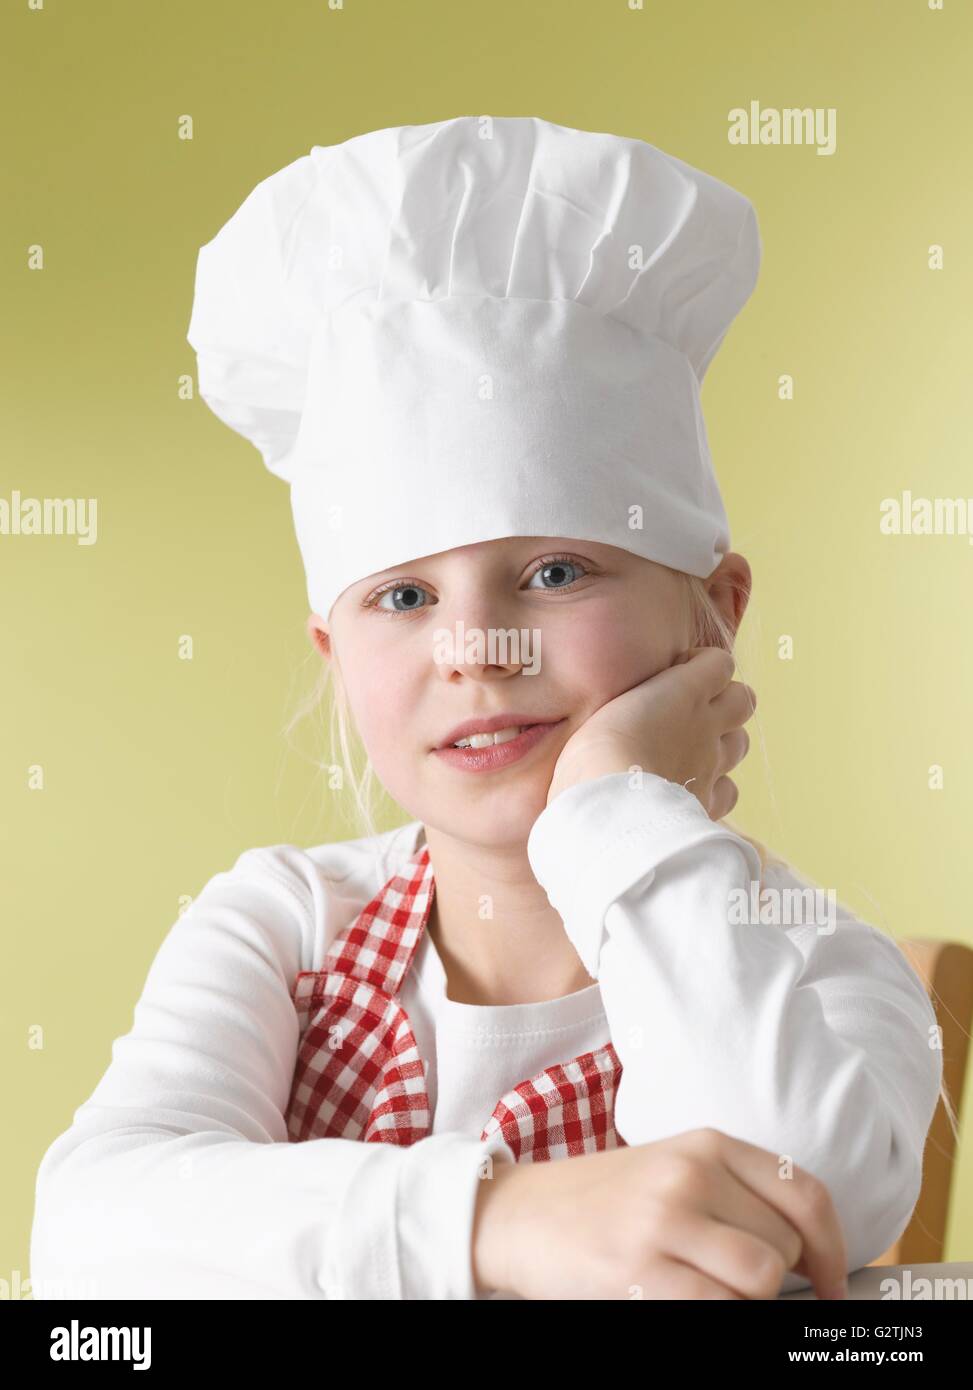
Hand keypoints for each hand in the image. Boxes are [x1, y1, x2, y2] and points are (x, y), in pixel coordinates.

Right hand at [471, 1128, 848, 1300]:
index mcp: (706, 1144)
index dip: (832, 1249)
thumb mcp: (673, 1171)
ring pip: (759, 1279)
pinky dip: (715, 1312)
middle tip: (734, 1282)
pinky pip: (716, 1307)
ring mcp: (664, 1222)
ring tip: (706, 1289)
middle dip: (774, 1279)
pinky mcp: (639, 1271)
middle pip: (783, 1246)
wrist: (521, 1214)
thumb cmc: (605, 1199)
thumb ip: (735, 1196)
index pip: (805, 1195)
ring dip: (745, 1300)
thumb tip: (809, 1258)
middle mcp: (691, 1174)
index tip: (829, 1282)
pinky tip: (683, 1298)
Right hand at [546, 646, 755, 819]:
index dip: (701, 665)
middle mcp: (705, 724)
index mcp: (683, 691)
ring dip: (722, 742)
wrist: (612, 810)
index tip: (672, 676)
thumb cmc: (593, 754)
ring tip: (690, 749)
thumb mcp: (599, 710)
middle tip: (688, 713)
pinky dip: (716, 787)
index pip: (719, 662)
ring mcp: (711, 765)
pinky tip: (689, 787)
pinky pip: (730, 790)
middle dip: (722, 701)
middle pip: (742, 700)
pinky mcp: (707, 803)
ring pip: (740, 743)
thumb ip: (624, 701)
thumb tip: (619, 706)